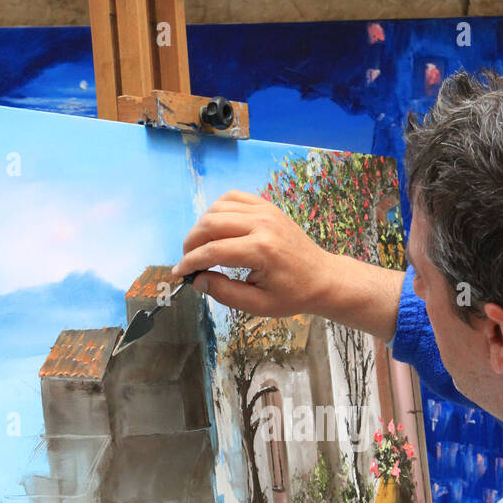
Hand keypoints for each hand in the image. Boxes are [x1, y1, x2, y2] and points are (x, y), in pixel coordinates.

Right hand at [172, 191, 336, 316]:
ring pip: (217, 207)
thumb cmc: (292, 295)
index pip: (213, 251)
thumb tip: (197, 280)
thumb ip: (224, 293)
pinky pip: (232, 197)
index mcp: (262, 250)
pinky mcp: (267, 205)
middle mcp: (262, 224)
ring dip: (202, 226)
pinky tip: (216, 229)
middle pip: (210, 223)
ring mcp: (265, 210)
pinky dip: (217, 210)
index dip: (190, 262)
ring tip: (201, 247)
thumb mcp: (258, 305)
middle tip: (188, 261)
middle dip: (191, 242)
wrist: (322, 277)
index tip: (179, 273)